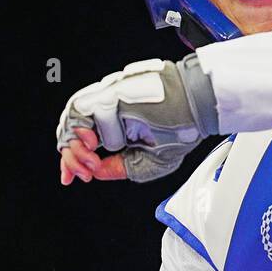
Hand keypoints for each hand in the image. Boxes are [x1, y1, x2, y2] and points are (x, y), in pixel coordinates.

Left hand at [55, 55, 219, 183]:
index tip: (72, 177)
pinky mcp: (107, 92)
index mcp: (120, 120)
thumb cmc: (185, 126)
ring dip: (75, 148)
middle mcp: (111, 107)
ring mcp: (108, 98)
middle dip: (71, 157)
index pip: (84, 138)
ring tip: (92, 162)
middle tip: (82, 174)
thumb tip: (95, 172)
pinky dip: (78, 132)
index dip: (74, 159)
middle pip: (72, 130)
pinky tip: (93, 146)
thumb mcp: (150, 162)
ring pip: (72, 121)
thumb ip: (120, 168)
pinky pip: (79, 111)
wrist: (199, 106)